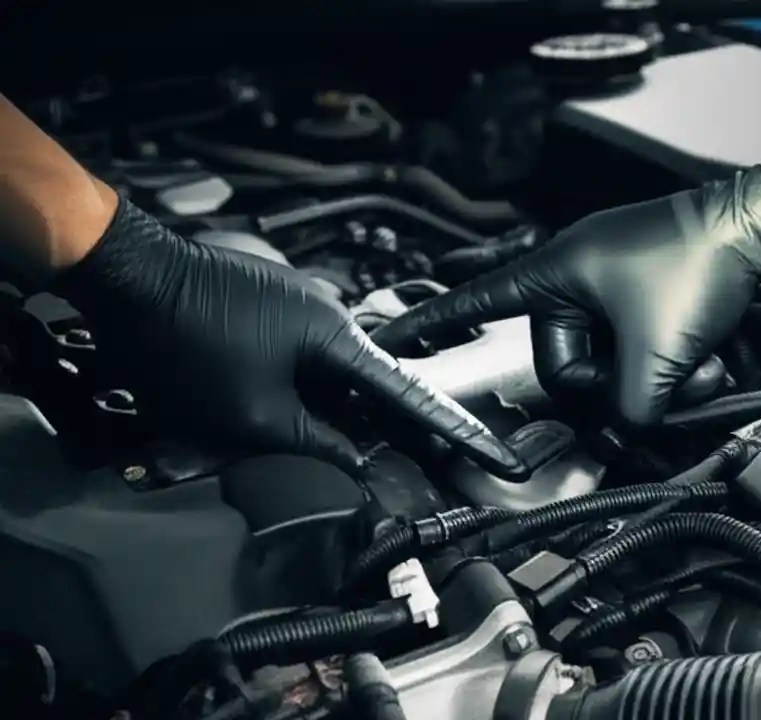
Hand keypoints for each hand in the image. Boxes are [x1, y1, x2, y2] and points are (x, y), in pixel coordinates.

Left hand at [53, 198, 524, 476]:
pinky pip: (303, 360)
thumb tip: (353, 462)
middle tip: (408, 462)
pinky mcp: (269, 308)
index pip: (412, 397)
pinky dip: (300, 392)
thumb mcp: (252, 413)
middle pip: (373, 387)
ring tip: (307, 441)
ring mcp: (298, 308)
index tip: (497, 453)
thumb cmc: (183, 337)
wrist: (123, 274)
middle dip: (381, 429)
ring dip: (326, 413)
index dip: (457, 432)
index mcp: (338, 339)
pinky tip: (274, 413)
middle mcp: (329, 316)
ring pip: (332, 377)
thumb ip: (313, 443)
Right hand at [371, 157, 760, 425]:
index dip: (433, 325)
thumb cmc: (702, 261)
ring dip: (658, 377)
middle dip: (616, 383)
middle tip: (654, 379)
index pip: (478, 302)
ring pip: (612, 362)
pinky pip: (643, 347)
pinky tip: (708, 358)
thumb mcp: (657, 352)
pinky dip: (676, 363)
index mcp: (556, 273)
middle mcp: (578, 277)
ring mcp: (616, 286)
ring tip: (696, 366)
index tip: (391, 339)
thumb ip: (631, 408)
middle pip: (564, 362)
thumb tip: (627, 432)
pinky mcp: (651, 295)